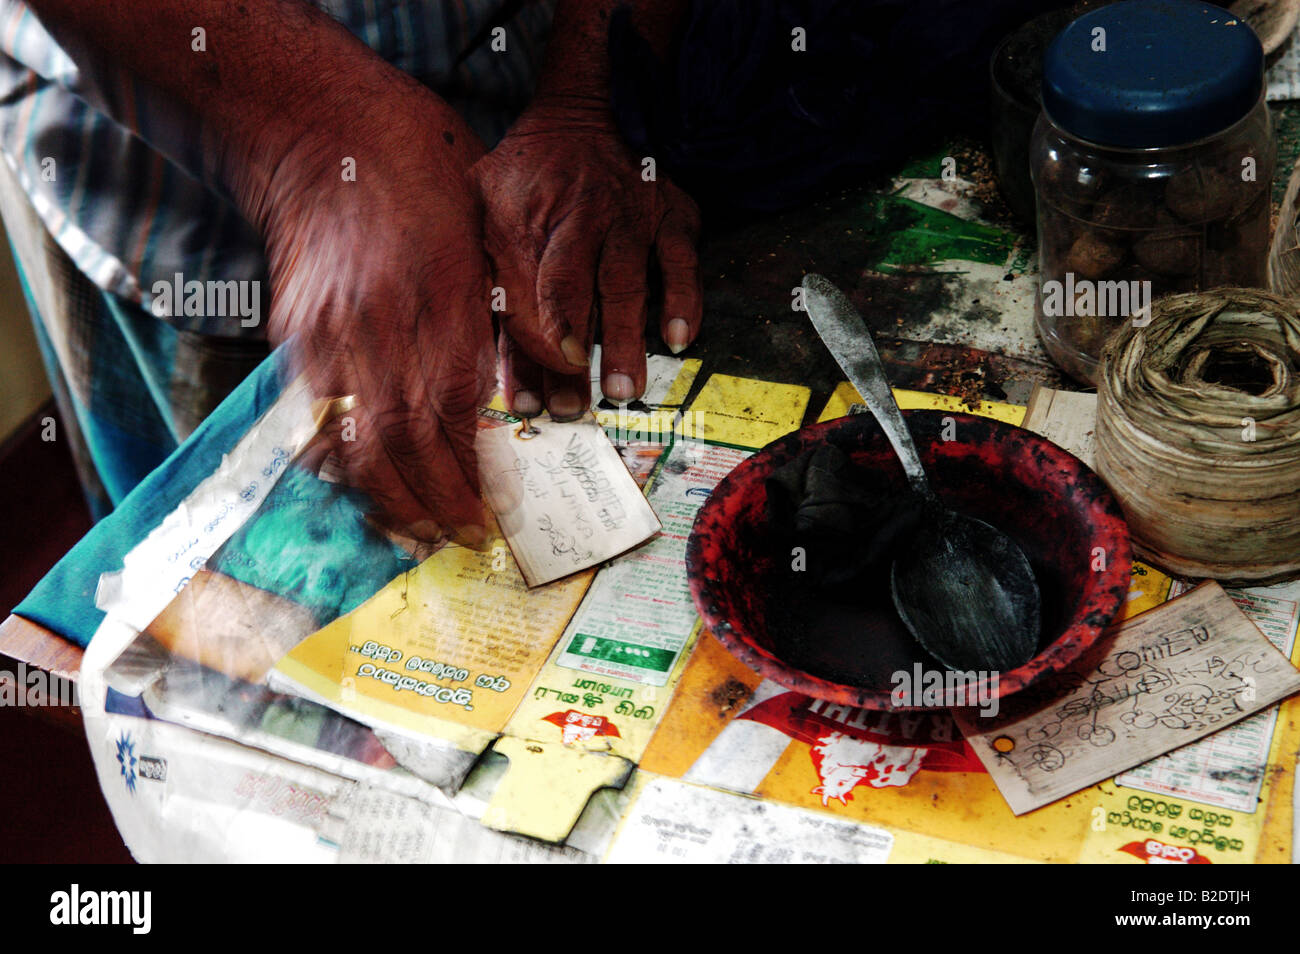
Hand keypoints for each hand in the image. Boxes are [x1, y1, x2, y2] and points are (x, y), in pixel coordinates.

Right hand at [247, 74, 494, 543]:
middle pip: (404, 444)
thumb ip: (505, 313)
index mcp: (439, 303)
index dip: (472, 474)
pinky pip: (311, 417)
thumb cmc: (424, 173)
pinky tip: (361, 487)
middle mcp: (381, 328)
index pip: (455, 414)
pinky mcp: (295, 334)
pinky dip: (336, 462)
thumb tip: (529, 386)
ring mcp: (330, 334)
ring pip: (352, 443)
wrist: (324, 131)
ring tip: (416, 530)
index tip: (493, 511)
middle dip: (436, 504)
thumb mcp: (487, 231)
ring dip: (385, 498)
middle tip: (464, 537)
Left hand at [471, 97, 701, 418]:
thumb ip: (497, 276)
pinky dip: (683, 300)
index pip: (545, 284)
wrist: (573, 118)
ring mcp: (635, 213)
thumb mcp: (486, 212)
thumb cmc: (521, 181)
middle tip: (585, 402)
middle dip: (585, 352)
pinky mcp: (673, 212)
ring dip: (628, 340)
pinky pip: (683, 261)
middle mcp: (590, 213)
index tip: (549, 375)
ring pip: (630, 283)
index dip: (548, 333)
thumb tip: (498, 348)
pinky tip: (678, 338)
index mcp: (539, 214)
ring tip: (625, 389)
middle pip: (588, 292)